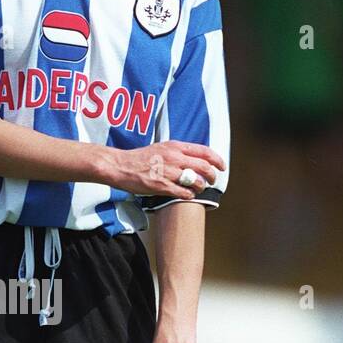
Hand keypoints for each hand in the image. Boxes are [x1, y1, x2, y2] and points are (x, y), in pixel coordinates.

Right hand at [107, 141, 225, 198]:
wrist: (121, 165)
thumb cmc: (140, 158)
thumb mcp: (162, 147)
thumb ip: (178, 151)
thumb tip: (195, 158)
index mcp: (175, 146)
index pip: (204, 151)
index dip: (217, 160)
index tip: (221, 167)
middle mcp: (174, 158)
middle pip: (204, 167)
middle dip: (212, 176)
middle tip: (212, 181)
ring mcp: (169, 172)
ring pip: (196, 181)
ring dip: (201, 187)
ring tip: (198, 189)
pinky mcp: (162, 186)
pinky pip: (183, 193)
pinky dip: (189, 195)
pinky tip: (187, 195)